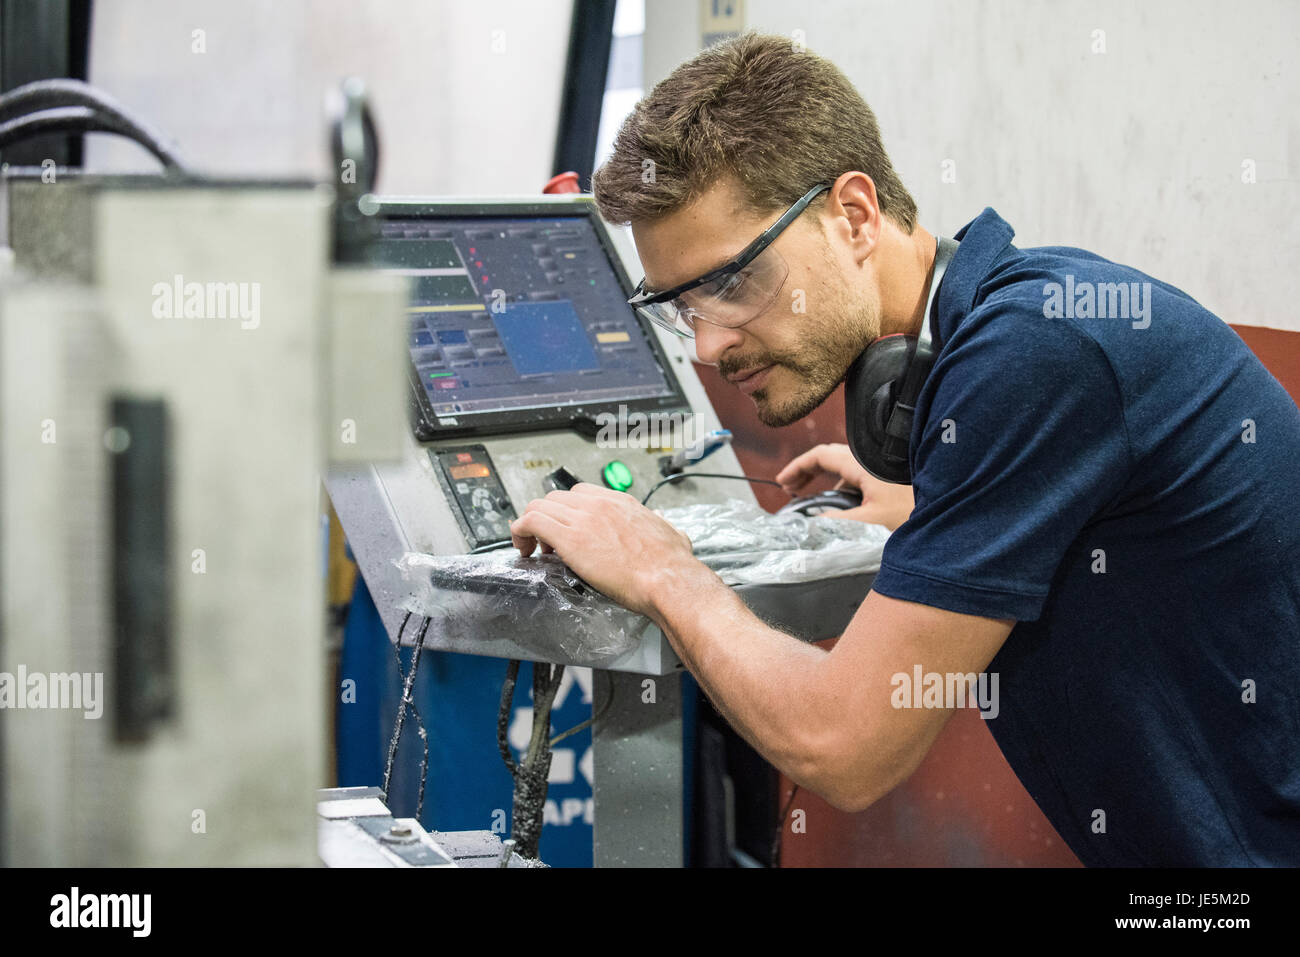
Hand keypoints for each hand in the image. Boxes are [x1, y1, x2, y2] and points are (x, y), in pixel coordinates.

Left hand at [509, 482, 711, 619]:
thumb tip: (663, 520)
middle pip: (555, 498)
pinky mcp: (570, 539)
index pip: (579, 493)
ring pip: (538, 506)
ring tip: (535, 550)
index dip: (567, 511)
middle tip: (549, 544)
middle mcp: (599, 505)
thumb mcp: (673, 533)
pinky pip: (531, 522)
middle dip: (547, 519)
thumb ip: (664, 524)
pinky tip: (524, 550)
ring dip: (531, 527)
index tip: (566, 529)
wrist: (667, 579)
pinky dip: (520, 533)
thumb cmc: (670, 564)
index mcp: (620, 502)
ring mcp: (583, 519)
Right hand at [775, 443, 914, 530]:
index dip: (797, 467)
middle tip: (790, 490)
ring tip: (812, 502)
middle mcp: (871, 462)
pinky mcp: (892, 481)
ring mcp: (882, 471)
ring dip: (827, 483)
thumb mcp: (870, 523)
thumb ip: (836, 523)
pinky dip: (844, 490)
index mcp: (862, 465)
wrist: (952, 516)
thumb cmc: (915, 514)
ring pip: (847, 471)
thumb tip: (812, 522)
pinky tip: (843, 509)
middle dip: (808, 472)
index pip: (821, 455)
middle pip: (831, 459)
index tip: (782, 483)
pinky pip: (861, 480)